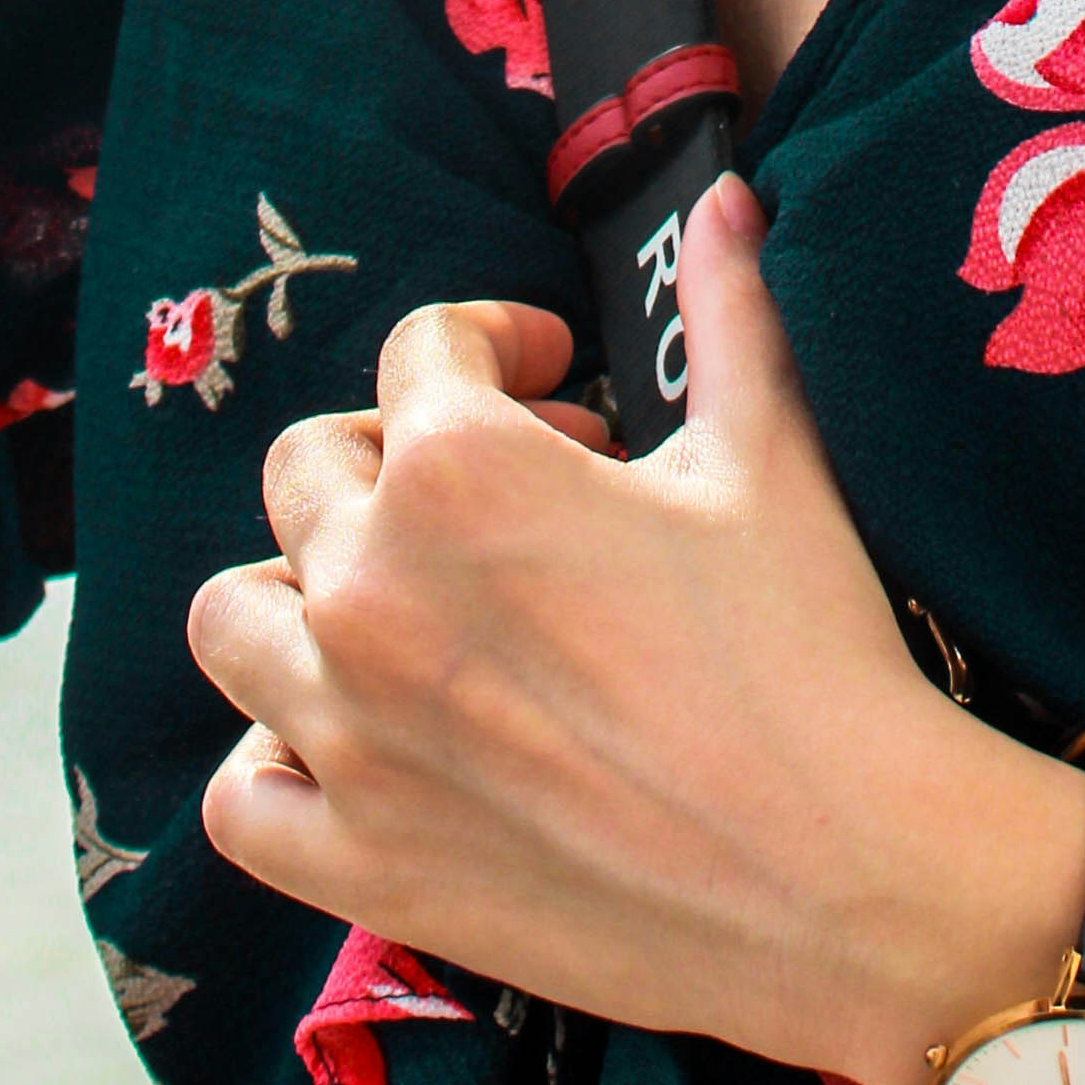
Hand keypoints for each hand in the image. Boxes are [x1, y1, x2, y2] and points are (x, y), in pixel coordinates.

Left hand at [189, 180, 1084, 1084]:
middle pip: (310, 470)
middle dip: (394, 462)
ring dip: (301, 595)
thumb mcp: (769, 455)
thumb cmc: (811, 656)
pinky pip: (241, 796)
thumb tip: (724, 205)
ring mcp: (348, 731)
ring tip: (399, 610)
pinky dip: (278, 762)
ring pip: (236, 618)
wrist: (848, 879)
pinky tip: (363, 745)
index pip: (423, 350)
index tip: (558, 385)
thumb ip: (725, 313)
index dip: (500, 349)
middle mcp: (371, 585)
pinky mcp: (358, 862)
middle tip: (499, 508)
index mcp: (460, 465)